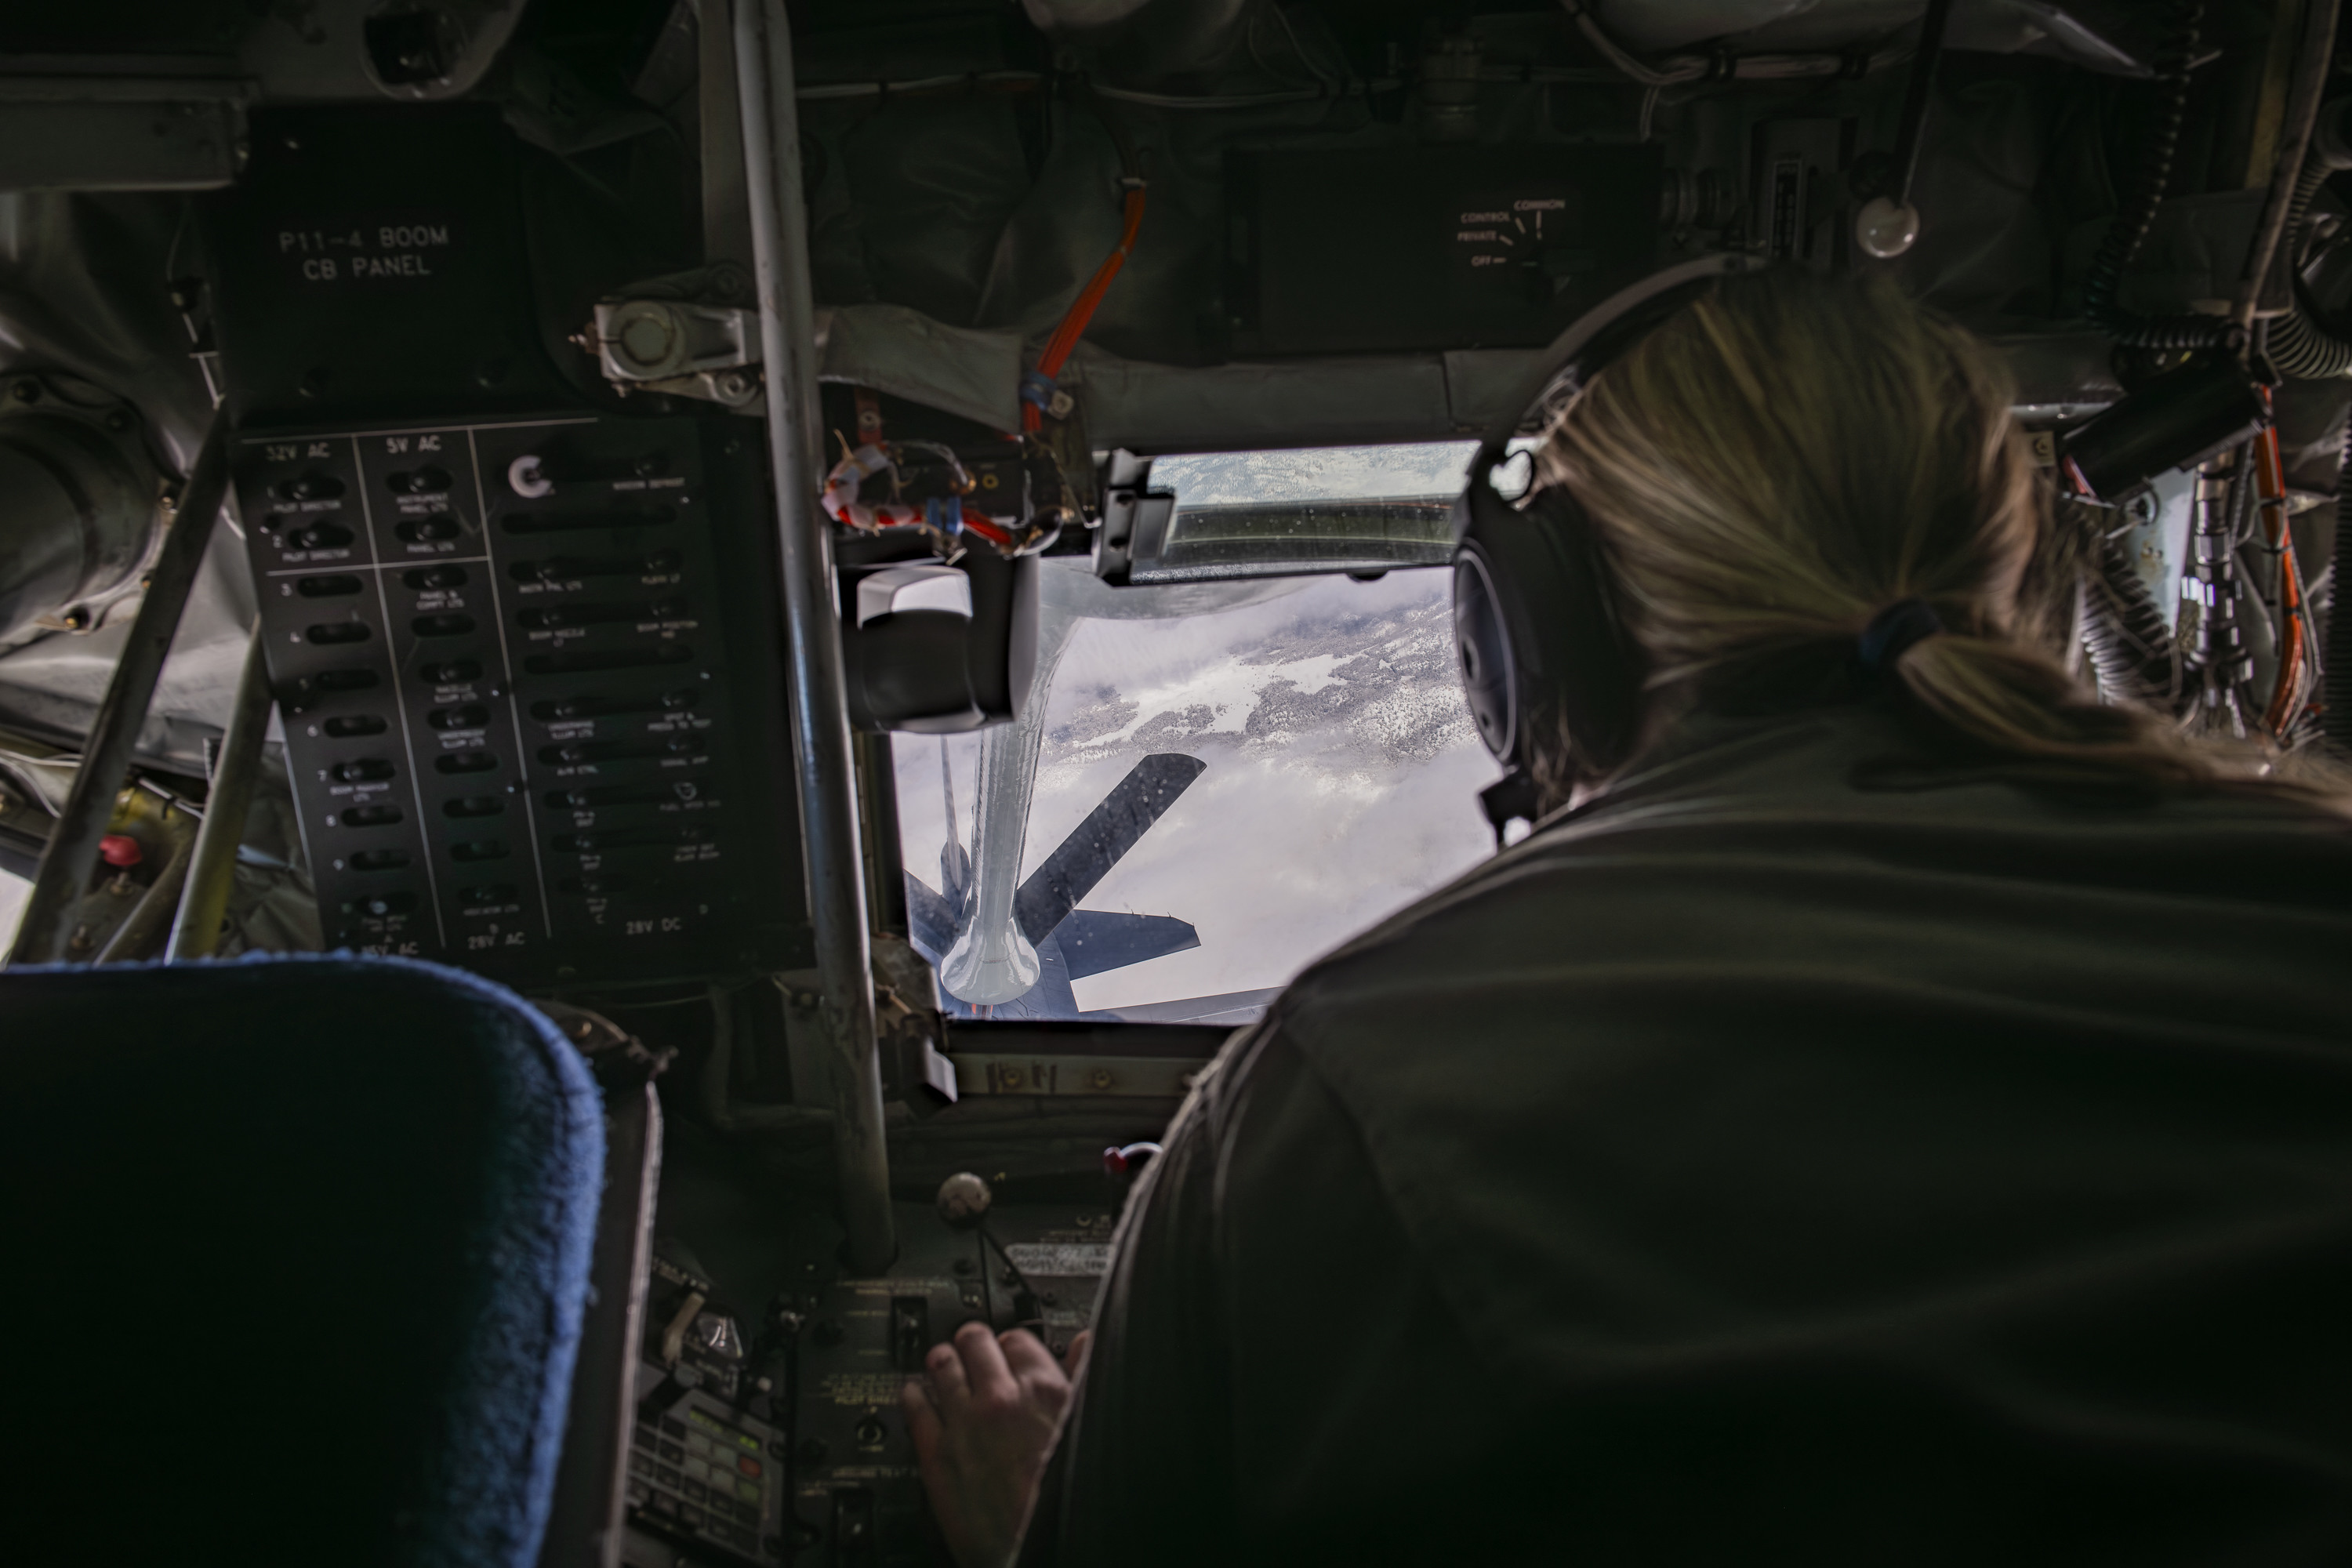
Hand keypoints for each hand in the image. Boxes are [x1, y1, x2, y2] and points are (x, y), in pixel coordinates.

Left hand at [901, 1322, 1092, 1567]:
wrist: (1037, 1549)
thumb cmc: (1066, 1500)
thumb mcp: (1089, 1425)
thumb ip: (1085, 1376)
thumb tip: (1086, 1342)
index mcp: (1044, 1390)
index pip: (1017, 1339)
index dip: (1012, 1346)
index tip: (1009, 1353)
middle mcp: (1001, 1398)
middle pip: (975, 1342)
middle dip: (974, 1344)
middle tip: (973, 1352)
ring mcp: (964, 1423)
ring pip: (941, 1364)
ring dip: (942, 1362)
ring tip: (942, 1366)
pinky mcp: (936, 1454)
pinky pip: (914, 1406)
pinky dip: (913, 1394)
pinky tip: (916, 1395)